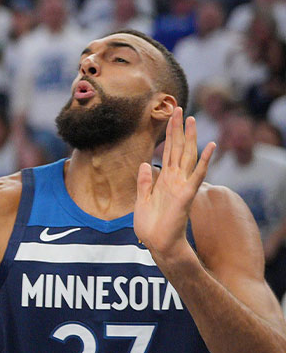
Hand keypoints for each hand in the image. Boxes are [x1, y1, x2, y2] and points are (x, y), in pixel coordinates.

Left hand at [135, 108, 215, 256]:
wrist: (157, 244)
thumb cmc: (150, 225)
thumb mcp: (141, 200)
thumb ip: (144, 182)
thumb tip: (144, 164)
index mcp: (164, 179)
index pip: (167, 151)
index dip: (168, 134)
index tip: (169, 116)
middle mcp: (175, 179)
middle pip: (178, 148)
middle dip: (177, 129)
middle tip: (179, 108)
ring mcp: (182, 185)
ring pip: (187, 156)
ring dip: (190, 137)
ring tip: (191, 119)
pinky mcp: (186, 194)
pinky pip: (197, 175)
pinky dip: (204, 160)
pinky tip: (212, 146)